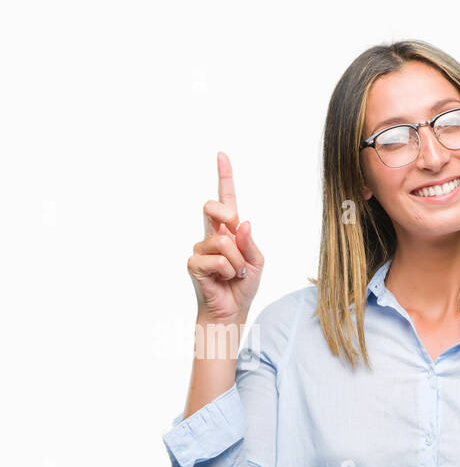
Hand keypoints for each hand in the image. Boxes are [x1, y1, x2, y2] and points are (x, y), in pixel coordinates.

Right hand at [188, 151, 264, 324]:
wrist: (232, 310)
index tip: (222, 155)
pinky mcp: (193, 263)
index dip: (224, 178)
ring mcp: (200, 248)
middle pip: (214, 207)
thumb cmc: (242, 285)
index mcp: (228, 232)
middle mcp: (212, 236)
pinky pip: (219, 260)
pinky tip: (224, 279)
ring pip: (225, 243)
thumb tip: (242, 222)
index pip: (226, 201)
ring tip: (235, 273)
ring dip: (238, 262)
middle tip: (236, 239)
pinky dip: (229, 271)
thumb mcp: (257, 263)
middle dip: (227, 217)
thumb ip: (250, 242)